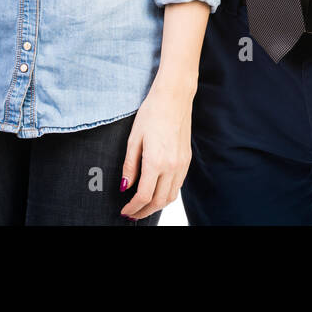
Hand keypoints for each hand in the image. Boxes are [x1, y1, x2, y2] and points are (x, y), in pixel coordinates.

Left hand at [119, 76, 195, 220]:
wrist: (174, 96)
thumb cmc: (152, 112)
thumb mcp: (134, 138)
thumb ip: (130, 166)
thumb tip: (125, 187)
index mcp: (156, 161)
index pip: (144, 196)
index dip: (133, 207)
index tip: (125, 211)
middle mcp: (172, 166)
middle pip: (159, 201)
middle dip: (144, 211)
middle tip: (132, 214)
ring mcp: (182, 163)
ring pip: (171, 196)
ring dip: (157, 205)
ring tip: (144, 206)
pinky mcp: (187, 159)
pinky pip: (178, 184)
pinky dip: (167, 193)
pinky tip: (158, 190)